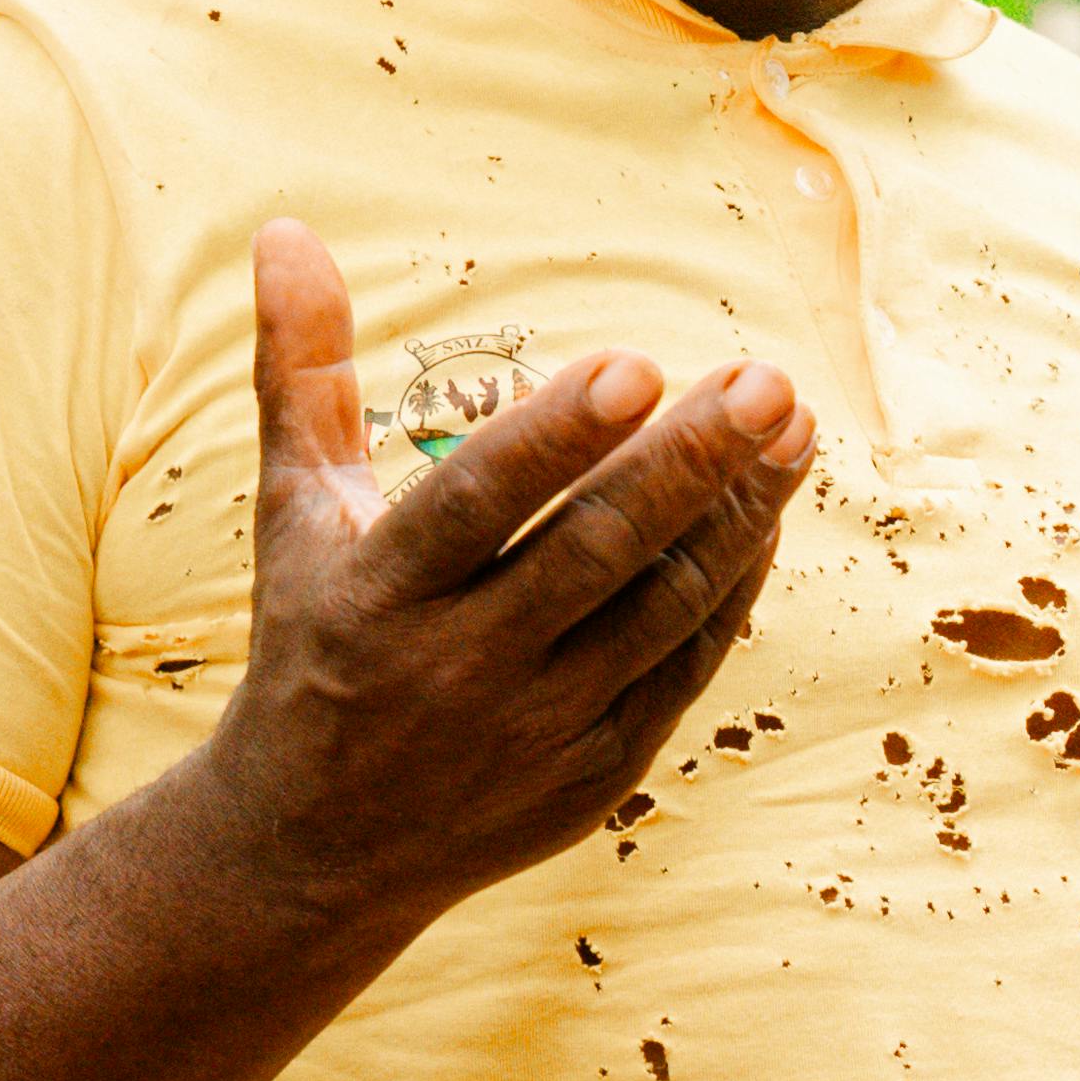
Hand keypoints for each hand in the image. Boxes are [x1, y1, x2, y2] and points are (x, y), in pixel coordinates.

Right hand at [211, 225, 816, 927]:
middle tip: (768, 382)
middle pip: (594, 554)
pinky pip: (683, 668)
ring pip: (659, 610)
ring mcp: (535, 727)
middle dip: (688, 463)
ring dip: (737, 516)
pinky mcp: (594, 773)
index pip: (480, 502)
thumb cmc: (311, 642)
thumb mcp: (296, 512)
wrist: (310, 849)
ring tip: (792, 428)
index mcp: (380, 591)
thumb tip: (286, 232)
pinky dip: (731, 590)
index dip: (559, 436)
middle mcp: (459, 665)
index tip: (639, 364)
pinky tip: (766, 512)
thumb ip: (304, 374)